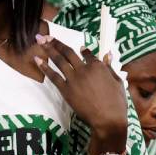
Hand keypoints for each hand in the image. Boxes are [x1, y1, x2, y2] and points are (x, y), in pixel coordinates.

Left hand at [35, 36, 127, 151]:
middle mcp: (84, 69)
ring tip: (40, 40)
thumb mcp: (118, 81)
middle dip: (56, 42)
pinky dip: (45, 67)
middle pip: (68, 52)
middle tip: (46, 35)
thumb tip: (108, 54)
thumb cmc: (117, 102)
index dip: (83, 50)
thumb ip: (110, 67)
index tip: (79, 48)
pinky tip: (37, 59)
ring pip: (59, 60)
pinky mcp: (66, 90)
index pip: (87, 53)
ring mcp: (73, 79)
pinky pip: (53, 76)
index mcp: (98, 65)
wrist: (108, 119)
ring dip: (48, 49)